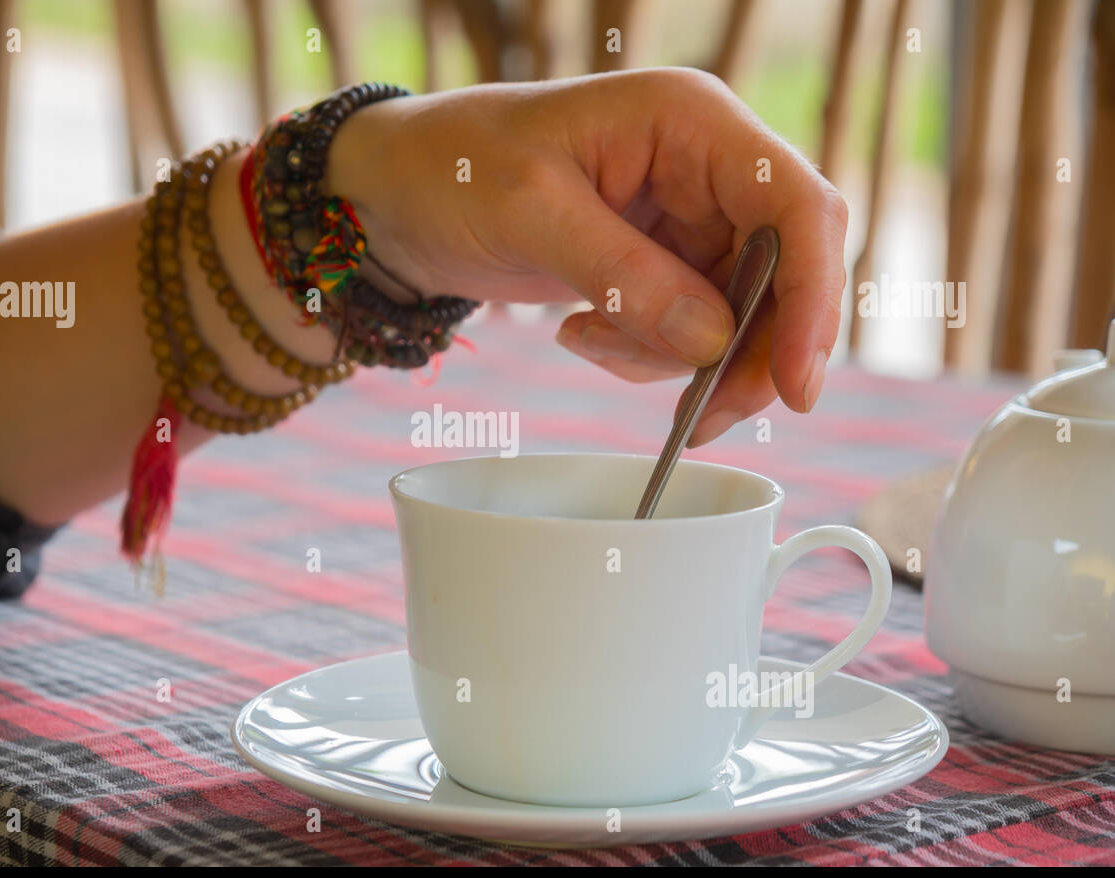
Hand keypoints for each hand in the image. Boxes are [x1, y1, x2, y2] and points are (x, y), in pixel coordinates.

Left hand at [325, 68, 847, 445]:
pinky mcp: (663, 264)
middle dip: (750, 352)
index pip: (798, 206)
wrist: (400, 195)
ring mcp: (688, 218)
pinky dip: (647, 355)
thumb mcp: (529, 214)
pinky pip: (691, 331)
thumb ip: (625, 276)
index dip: (816, 297)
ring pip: (742, 315)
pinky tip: (580, 333)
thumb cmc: (452, 169)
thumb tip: (714, 342)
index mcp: (690, 122)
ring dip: (682, 360)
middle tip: (698, 417)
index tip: (797, 383)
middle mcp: (706, 166)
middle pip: (788, 273)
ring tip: (588, 342)